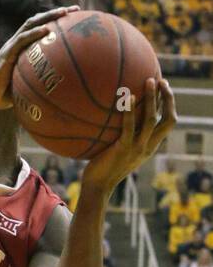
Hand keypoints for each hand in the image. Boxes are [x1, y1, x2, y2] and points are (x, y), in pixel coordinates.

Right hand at [0, 6, 80, 109]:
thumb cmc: (3, 95)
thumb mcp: (26, 86)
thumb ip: (40, 83)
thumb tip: (61, 91)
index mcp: (22, 48)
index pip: (40, 27)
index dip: (57, 21)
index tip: (75, 18)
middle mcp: (17, 43)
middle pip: (38, 20)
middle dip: (57, 13)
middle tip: (76, 9)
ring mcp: (11, 46)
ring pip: (30, 24)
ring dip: (48, 16)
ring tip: (64, 12)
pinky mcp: (6, 54)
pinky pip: (22, 40)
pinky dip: (34, 33)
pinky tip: (47, 30)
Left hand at [82, 78, 176, 195]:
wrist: (98, 186)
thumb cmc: (104, 166)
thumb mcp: (120, 149)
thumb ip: (125, 134)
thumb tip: (115, 114)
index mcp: (151, 145)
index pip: (168, 122)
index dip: (169, 104)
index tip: (163, 86)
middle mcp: (148, 146)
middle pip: (168, 119)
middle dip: (168, 98)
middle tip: (161, 80)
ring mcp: (137, 148)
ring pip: (151, 119)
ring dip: (152, 99)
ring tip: (148, 81)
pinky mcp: (123, 149)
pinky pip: (129, 127)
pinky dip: (129, 111)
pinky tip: (127, 97)